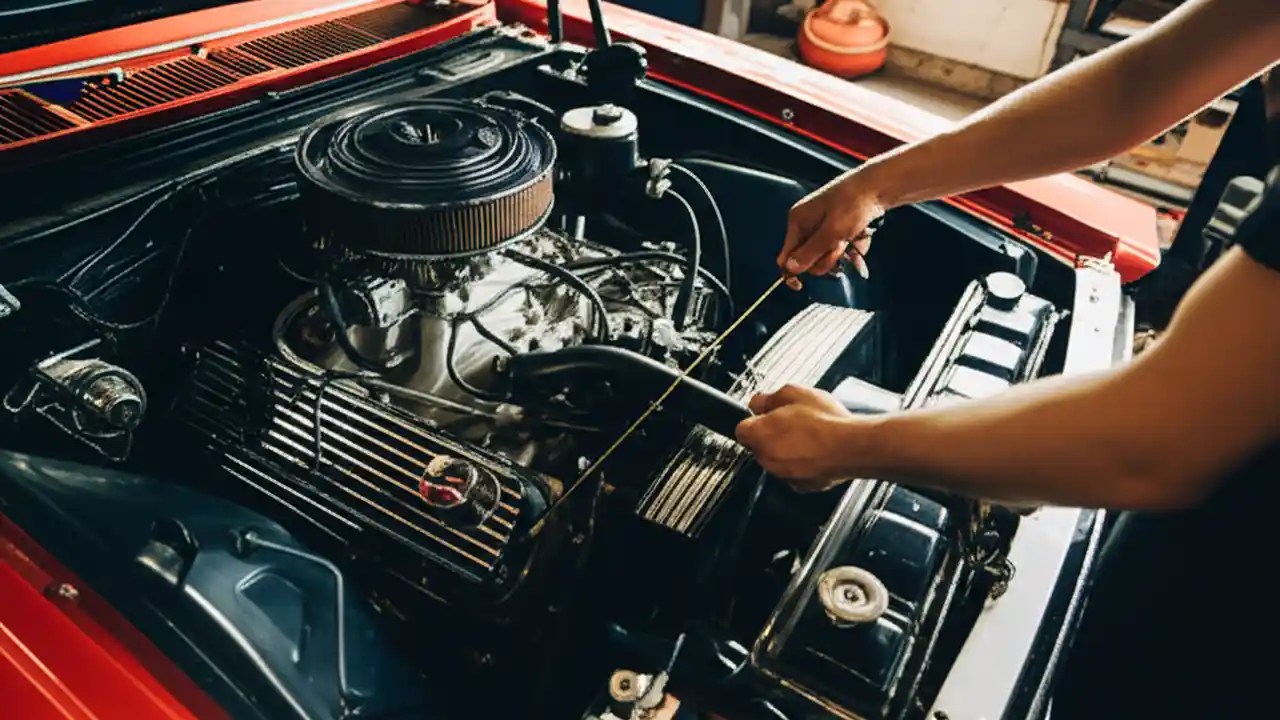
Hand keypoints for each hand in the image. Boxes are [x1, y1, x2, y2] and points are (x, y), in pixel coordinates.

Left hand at [735, 385, 856, 491]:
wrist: (851, 447)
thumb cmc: (824, 421)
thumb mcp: (793, 392)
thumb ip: (769, 398)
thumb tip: (758, 402)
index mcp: (759, 434)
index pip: (741, 429)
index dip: (755, 420)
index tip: (765, 415)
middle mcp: (766, 458)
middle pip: (760, 445)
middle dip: (772, 435)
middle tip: (793, 422)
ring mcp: (784, 475)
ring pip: (778, 460)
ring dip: (788, 450)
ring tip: (810, 435)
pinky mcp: (802, 485)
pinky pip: (796, 473)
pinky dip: (803, 464)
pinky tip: (818, 451)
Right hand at [779, 169, 885, 288]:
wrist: (877, 187)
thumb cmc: (852, 204)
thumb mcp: (831, 233)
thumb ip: (810, 253)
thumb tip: (790, 268)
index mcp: (798, 222)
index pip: (786, 256)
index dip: (792, 271)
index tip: (800, 286)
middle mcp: (807, 226)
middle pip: (809, 260)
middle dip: (827, 258)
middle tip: (841, 245)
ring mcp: (823, 228)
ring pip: (827, 257)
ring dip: (842, 254)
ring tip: (852, 238)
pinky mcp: (838, 230)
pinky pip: (842, 250)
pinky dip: (852, 249)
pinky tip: (860, 238)